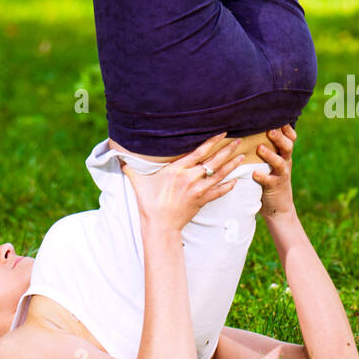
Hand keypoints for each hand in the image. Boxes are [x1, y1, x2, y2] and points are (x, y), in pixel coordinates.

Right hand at [118, 133, 246, 234]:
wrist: (159, 225)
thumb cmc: (148, 202)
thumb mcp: (138, 182)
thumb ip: (130, 167)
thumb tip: (117, 156)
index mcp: (177, 170)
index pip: (198, 152)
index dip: (212, 142)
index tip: (222, 133)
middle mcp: (190, 178)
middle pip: (213, 162)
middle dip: (227, 151)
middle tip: (239, 141)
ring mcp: (198, 190)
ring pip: (219, 175)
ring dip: (232, 165)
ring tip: (242, 156)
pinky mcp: (201, 202)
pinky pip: (218, 192)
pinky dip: (228, 186)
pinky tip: (236, 180)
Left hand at [253, 123, 296, 220]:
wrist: (278, 208)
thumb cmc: (270, 179)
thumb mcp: (271, 163)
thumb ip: (265, 148)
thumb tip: (250, 128)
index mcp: (283, 154)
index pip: (289, 137)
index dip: (286, 127)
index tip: (278, 116)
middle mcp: (285, 162)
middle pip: (287, 146)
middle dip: (279, 137)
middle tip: (269, 129)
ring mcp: (281, 175)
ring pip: (280, 162)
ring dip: (270, 155)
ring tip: (260, 148)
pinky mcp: (275, 187)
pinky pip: (270, 181)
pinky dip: (262, 177)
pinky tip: (255, 174)